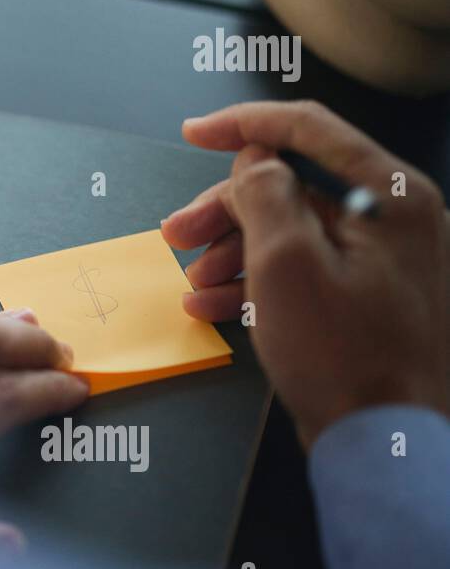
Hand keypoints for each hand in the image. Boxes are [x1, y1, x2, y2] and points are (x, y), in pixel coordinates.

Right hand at [162, 100, 449, 448]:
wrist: (387, 444)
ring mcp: (383, 259)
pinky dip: (255, 278)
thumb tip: (255, 158)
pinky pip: (303, 267)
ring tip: (192, 282)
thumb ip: (264, 193)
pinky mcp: (367, 296)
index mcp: (388, 194)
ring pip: (290, 229)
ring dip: (232, 249)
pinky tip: (213, 304)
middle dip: (225, 208)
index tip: (191, 133)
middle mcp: (393, 217)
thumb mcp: (284, 263)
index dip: (241, 124)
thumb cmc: (341, 353)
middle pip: (292, 185)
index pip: (307, 128)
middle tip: (174, 235)